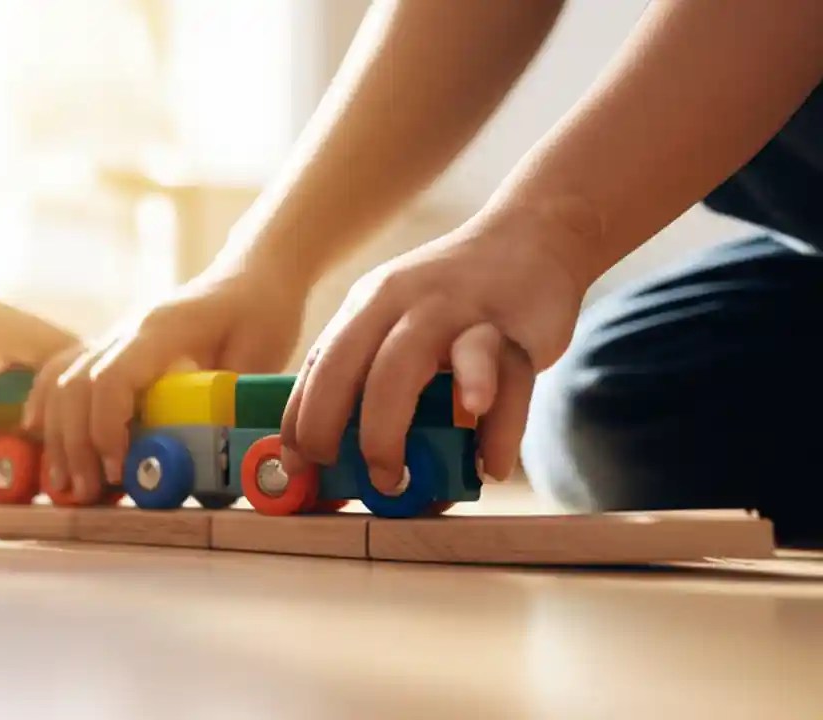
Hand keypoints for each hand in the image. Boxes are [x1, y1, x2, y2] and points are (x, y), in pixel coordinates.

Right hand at [24, 247, 309, 502]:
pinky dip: (46, 401)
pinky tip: (37, 432)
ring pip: (63, 380)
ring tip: (65, 481)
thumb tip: (208, 462)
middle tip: (90, 491)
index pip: (111, 379)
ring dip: (58, 433)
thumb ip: (228, 404)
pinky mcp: (115, 346)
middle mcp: (129, 330)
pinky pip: (65, 368)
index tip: (117, 469)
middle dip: (76, 444)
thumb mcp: (259, 358)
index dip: (105, 429)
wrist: (255, 273)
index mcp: (161, 330)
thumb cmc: (261, 311)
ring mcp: (116, 335)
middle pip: (77, 386)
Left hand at [280, 208, 588, 493]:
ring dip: (387, 431)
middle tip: (335, 477)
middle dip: (329, 429)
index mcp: (368, 304)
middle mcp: (401, 302)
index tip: (295, 468)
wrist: (536, 236)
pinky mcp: (511, 329)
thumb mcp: (406, 321)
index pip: (318, 366)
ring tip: (393, 479)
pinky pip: (496, 383)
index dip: (300, 421)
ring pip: (402, 368)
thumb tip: (363, 468)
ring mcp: (454, 311)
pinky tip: (488, 466)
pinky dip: (494, 430)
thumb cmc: (462, 298)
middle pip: (346, 367)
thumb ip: (382, 378)